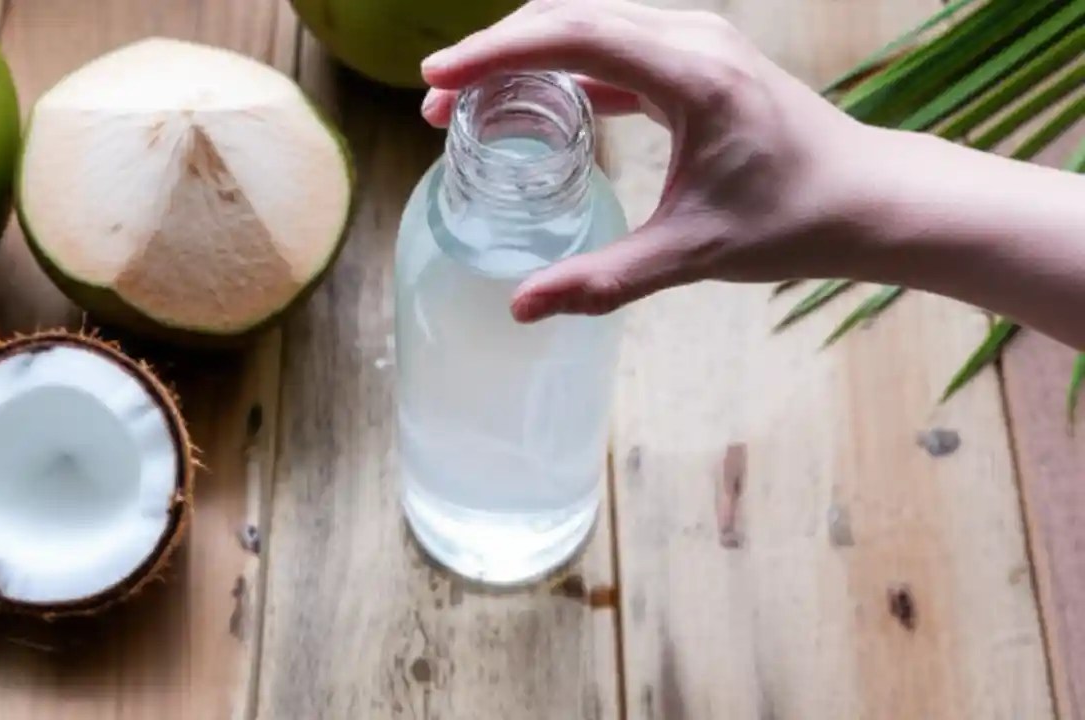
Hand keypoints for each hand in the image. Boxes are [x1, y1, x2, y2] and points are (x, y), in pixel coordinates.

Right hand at [420, 0, 870, 322]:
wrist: (870, 199)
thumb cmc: (796, 219)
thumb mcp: (694, 254)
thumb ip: (604, 280)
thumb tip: (522, 308)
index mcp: (691, 72)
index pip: (571, 37)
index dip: (494, 53)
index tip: (434, 79)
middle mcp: (692, 37)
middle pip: (568, 15)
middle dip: (494, 53)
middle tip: (437, 102)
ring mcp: (697, 42)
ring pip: (587, 24)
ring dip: (524, 55)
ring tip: (468, 103)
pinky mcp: (697, 60)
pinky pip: (613, 47)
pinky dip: (562, 68)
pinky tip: (533, 107)